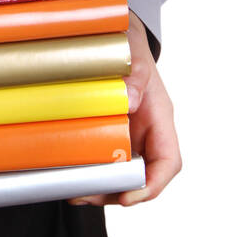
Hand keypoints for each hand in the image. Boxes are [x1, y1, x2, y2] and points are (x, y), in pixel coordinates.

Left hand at [68, 10, 181, 206]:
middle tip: (85, 195)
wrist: (119, 39)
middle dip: (115, 192)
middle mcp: (146, 134)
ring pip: (120, 174)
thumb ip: (136, 77)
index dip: (151, 185)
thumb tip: (131, 100)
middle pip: (140, 177)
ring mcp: (128, 137)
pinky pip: (104, 161)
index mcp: (159, 119)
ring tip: (73, 191)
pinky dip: (90, 173)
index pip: (168, 162)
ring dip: (100, 187)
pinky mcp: (109, 136)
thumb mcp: (134, 56)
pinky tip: (69, 177)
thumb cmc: (130, 48)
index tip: (127, 197)